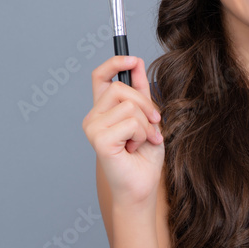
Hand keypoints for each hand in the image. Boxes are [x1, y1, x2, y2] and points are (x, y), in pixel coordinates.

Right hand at [81, 56, 164, 205]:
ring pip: (129, 106)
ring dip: (147, 124)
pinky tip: (135, 148)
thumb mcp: (147, 118)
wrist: (142, 187)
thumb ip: (141, 92)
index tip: (133, 60)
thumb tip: (136, 62)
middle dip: (146, 104)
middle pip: (121, 88)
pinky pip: (131, 122)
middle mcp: (93, 117)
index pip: (100, 76)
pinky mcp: (99, 140)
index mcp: (103, 110)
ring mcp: (93, 128)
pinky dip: (143, 134)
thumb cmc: (144, 157)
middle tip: (155, 124)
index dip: (115, 62)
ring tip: (144, 140)